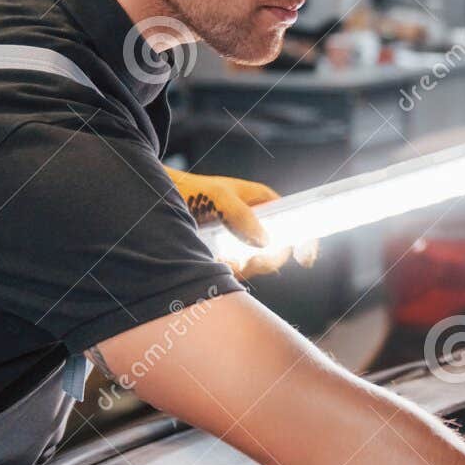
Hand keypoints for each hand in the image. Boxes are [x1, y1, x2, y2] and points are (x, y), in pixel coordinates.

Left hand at [163, 167, 318, 277]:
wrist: (158, 203)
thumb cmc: (191, 191)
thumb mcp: (217, 196)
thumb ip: (240, 214)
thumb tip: (265, 241)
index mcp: (265, 203)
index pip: (297, 222)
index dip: (306, 241)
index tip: (304, 259)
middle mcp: (258, 224)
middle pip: (279, 251)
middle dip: (267, 261)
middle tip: (249, 262)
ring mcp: (243, 243)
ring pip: (259, 266)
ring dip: (245, 269)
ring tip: (223, 260)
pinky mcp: (228, 258)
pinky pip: (238, 273)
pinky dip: (229, 273)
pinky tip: (216, 264)